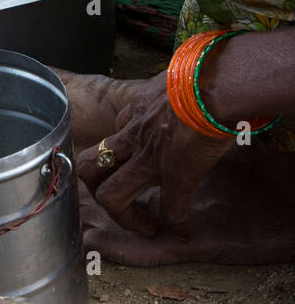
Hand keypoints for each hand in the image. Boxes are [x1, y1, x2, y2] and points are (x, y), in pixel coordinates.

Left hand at [75, 70, 232, 239]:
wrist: (214, 82)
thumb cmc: (201, 72)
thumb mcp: (174, 76)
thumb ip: (174, 86)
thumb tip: (190, 77)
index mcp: (134, 111)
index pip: (111, 135)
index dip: (116, 154)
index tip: (131, 165)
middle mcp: (132, 136)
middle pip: (89, 166)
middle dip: (97, 188)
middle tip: (120, 202)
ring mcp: (148, 156)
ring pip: (111, 195)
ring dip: (126, 217)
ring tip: (145, 226)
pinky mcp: (175, 172)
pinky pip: (170, 206)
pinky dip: (176, 223)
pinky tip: (183, 231)